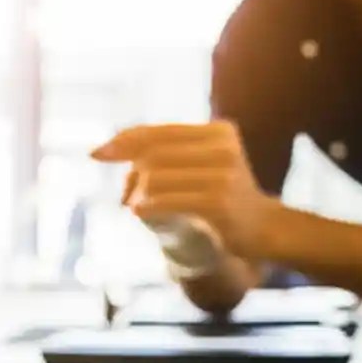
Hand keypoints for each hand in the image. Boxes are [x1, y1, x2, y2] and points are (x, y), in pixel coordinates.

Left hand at [92, 121, 279, 258]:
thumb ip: (166, 153)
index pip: (160, 132)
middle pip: (154, 154)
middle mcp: (223, 148)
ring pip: (156, 176)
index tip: (97, 153)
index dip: (125, 141)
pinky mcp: (219, 202)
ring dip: (137, 194)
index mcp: (218, 132)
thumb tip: (110, 147)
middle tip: (123, 197)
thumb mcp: (202, 165)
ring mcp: (223, 174)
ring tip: (135, 207)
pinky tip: (136, 211)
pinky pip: (168, 199)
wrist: (264, 230)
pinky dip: (147, 205)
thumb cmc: (224, 197)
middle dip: (130, 175)